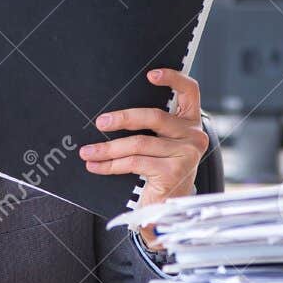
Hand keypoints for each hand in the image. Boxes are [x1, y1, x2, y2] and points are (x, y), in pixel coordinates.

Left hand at [79, 69, 208, 239]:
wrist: (169, 208)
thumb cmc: (161, 171)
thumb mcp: (161, 145)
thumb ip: (152, 128)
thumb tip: (113, 115)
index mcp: (191, 122)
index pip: (190, 91)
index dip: (173, 78)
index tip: (150, 74)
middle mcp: (194, 136)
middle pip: (154, 117)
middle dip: (122, 118)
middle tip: (100, 122)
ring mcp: (186, 154)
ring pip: (139, 143)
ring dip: (107, 148)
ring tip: (88, 152)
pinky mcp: (173, 172)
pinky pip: (134, 162)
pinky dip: (110, 164)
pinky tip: (97, 165)